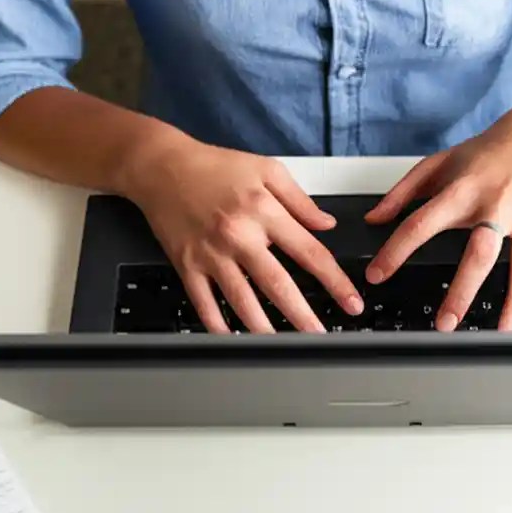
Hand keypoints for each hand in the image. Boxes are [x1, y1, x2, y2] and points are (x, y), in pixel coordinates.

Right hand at [127, 134, 362, 332]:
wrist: (161, 166)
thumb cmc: (213, 166)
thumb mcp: (266, 169)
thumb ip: (300, 199)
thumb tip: (326, 224)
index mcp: (263, 211)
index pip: (309, 252)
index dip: (334, 281)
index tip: (350, 301)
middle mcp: (239, 235)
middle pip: (278, 284)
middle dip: (303, 315)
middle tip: (321, 336)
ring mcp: (212, 254)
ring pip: (242, 300)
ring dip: (265, 328)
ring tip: (284, 346)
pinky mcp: (187, 265)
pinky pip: (204, 303)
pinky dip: (218, 325)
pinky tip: (233, 339)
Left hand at [364, 101, 511, 331]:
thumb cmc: (488, 151)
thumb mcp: (439, 163)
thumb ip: (402, 192)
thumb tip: (373, 219)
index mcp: (463, 190)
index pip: (422, 224)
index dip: (396, 250)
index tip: (378, 275)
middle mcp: (497, 206)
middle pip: (480, 255)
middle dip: (462, 292)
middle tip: (445, 323)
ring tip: (500, 333)